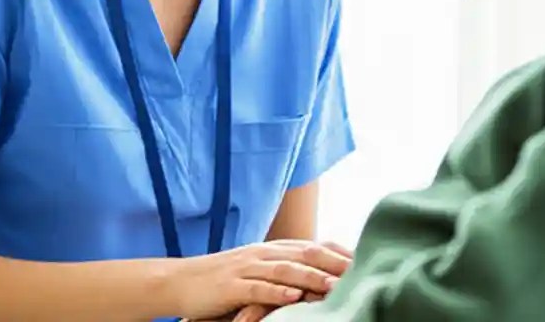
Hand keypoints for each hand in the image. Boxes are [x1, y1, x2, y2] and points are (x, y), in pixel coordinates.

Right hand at [170, 240, 350, 320]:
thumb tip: (317, 277)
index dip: (337, 252)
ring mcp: (246, 268)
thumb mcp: (256, 270)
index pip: (312, 245)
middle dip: (333, 263)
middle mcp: (262, 254)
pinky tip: (292, 298)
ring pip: (284, 270)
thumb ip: (284, 271)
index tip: (364, 258)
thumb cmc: (223, 280)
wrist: (180, 281)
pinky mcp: (231, 286)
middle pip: (303, 254)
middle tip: (360, 271)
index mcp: (271, 249)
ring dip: (310, 278)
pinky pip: (256, 288)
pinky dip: (275, 293)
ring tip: (334, 285)